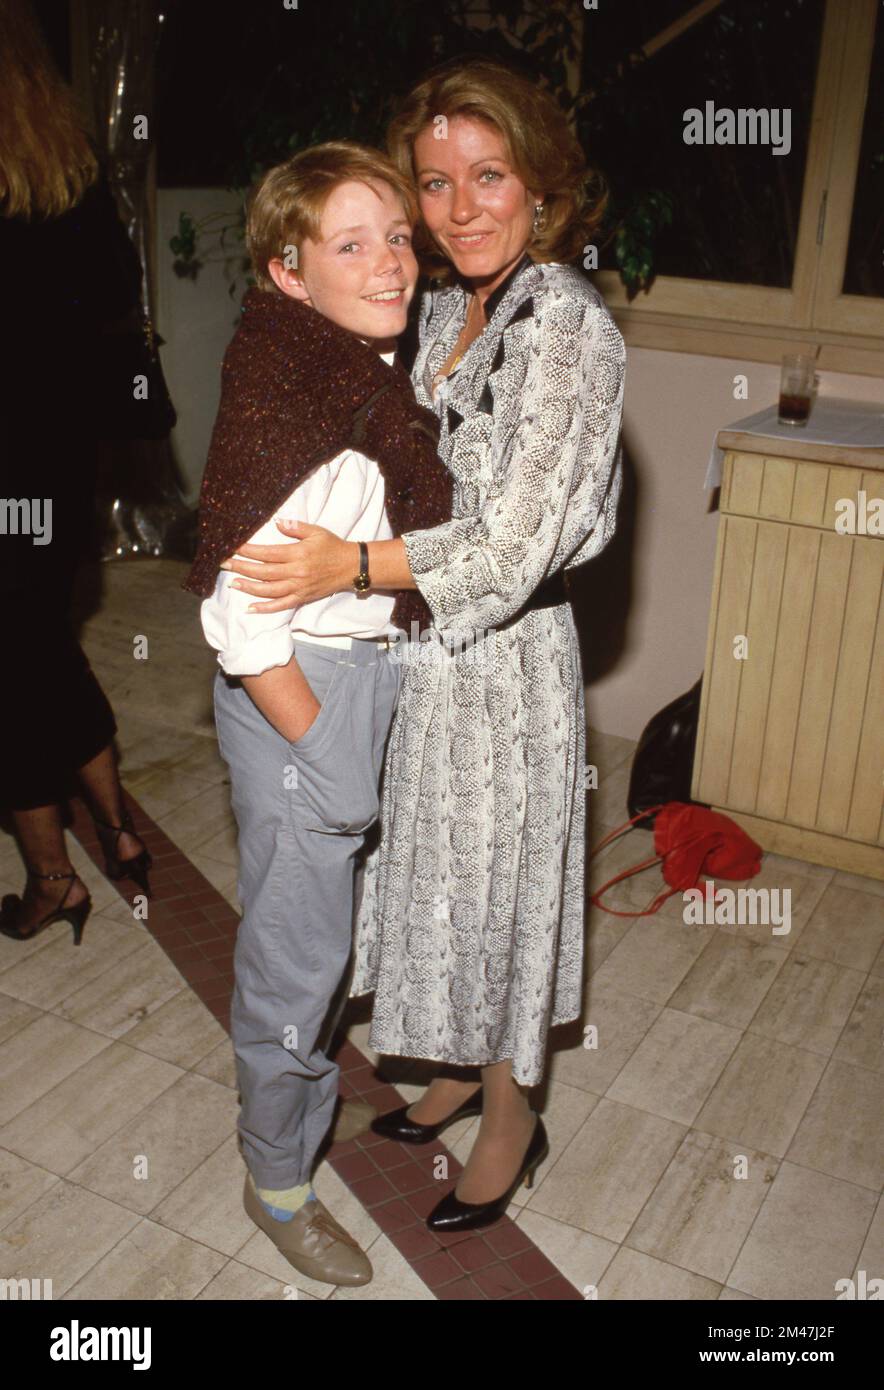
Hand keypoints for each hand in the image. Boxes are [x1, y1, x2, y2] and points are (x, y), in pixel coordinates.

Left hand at [221, 520, 359, 613]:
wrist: (351, 567)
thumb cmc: (333, 546)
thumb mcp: (316, 531)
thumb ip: (296, 528)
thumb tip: (277, 523)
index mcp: (298, 554)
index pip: (267, 553)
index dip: (248, 551)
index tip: (233, 548)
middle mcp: (296, 572)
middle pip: (263, 572)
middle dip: (241, 568)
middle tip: (224, 564)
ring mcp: (299, 587)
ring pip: (268, 590)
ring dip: (249, 587)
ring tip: (233, 583)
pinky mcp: (302, 598)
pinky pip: (281, 605)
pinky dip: (265, 608)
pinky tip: (250, 608)